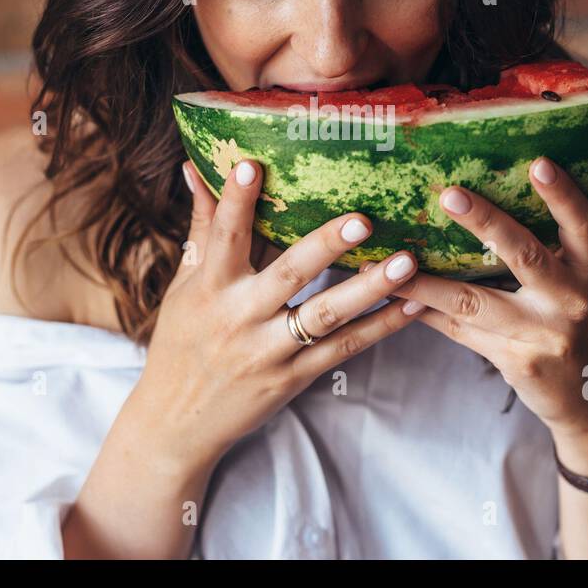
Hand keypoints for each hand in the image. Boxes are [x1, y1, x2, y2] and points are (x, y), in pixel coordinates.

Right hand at [135, 158, 424, 471]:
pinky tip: (412, 306)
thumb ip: (201, 226)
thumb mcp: (185, 286)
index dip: (236, 201)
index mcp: (210, 287)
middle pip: (288, 274)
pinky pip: (342, 350)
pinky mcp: (292, 379)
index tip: (252, 164)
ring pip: (324, 316)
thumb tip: (195, 167)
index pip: (223, 236)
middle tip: (364, 218)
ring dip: (368, 288)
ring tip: (407, 261)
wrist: (176, 423)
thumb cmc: (181, 342)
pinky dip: (379, 329)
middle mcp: (239, 316)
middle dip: (326, 245)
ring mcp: (268, 351)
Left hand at [381, 137, 587, 462]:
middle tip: (448, 193)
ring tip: (396, 259)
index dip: (563, 195)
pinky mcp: (512, 361)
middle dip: (486, 224)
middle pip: (525, 256)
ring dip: (433, 282)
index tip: (537, 162)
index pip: (585, 224)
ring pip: (477, 302)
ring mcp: (540, 333)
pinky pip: (462, 334)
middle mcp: (570, 299)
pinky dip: (427, 314)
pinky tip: (395, 294)